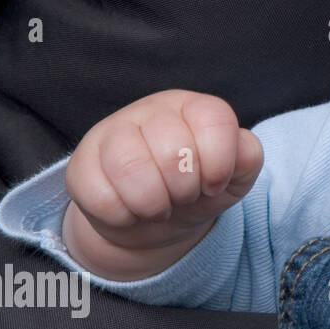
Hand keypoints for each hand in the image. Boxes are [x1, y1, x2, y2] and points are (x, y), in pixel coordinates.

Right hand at [62, 90, 263, 278]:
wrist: (154, 220)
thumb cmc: (199, 190)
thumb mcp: (234, 178)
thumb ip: (247, 159)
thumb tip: (242, 151)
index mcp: (194, 107)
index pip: (215, 119)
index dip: (220, 163)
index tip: (213, 184)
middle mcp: (153, 110)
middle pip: (174, 151)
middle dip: (185, 189)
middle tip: (182, 196)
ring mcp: (113, 132)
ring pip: (131, 167)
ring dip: (153, 203)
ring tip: (158, 206)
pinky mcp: (82, 163)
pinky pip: (100, 194)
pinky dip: (122, 216)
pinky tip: (129, 212)